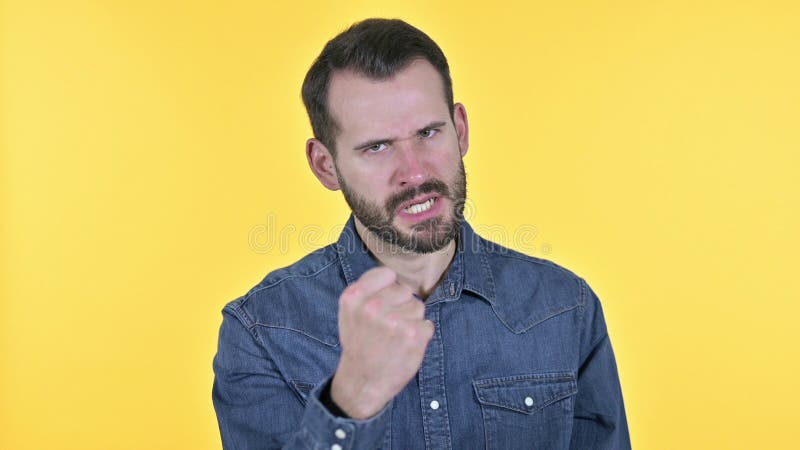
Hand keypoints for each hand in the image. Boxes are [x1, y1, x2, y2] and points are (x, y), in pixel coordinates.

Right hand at [330, 267, 433, 418]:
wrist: (363, 381)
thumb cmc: (359, 343)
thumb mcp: (349, 311)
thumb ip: (367, 288)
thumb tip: (393, 275)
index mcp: (354, 296)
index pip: (388, 274)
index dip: (389, 289)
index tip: (383, 304)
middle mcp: (373, 306)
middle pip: (406, 290)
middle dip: (401, 305)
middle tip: (388, 327)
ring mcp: (394, 321)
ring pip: (418, 307)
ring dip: (411, 322)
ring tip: (395, 338)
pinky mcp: (413, 336)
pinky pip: (427, 325)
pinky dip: (420, 336)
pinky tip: (404, 347)